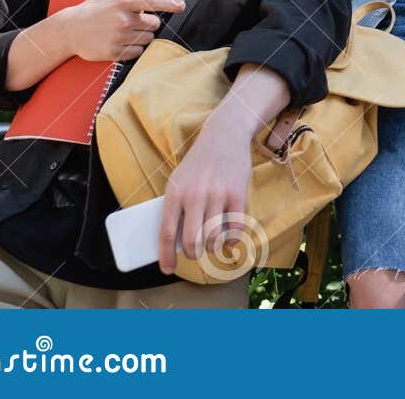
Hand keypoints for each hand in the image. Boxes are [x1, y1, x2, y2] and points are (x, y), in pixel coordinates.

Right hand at [58, 0, 183, 62]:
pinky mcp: (115, 52)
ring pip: (148, 38)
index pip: (152, 2)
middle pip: (154, 24)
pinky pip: (138, 52)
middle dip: (148, 22)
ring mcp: (119, 37)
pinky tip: (121, 41)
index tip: (181, 6)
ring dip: (141, 35)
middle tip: (132, 20)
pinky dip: (133, 48)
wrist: (71, 29)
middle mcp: (123, 20)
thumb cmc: (95, 6)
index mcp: (123, 2)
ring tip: (124, 30)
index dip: (169, 4)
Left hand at [159, 117, 253, 274]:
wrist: (224, 135)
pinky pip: (235, 228)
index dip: (166, 256)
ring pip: (213, 238)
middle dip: (193, 254)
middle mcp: (196, 195)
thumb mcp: (178, 180)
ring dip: (211, 247)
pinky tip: (228, 239)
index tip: (167, 269)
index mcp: (175, 193)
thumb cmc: (198, 163)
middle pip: (192, 240)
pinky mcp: (238, 194)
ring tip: (211, 242)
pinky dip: (231, 240)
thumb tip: (176, 242)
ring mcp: (218, 195)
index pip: (167, 233)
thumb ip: (176, 207)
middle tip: (194, 253)